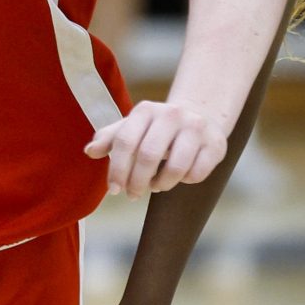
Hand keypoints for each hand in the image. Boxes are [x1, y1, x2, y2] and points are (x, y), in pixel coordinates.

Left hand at [85, 100, 228, 198]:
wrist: (200, 116)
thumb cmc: (157, 128)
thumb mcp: (132, 127)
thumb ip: (110, 138)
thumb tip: (89, 151)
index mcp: (146, 110)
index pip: (126, 141)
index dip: (117, 169)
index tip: (114, 190)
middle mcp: (172, 114)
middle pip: (149, 155)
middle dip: (137, 182)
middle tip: (132, 195)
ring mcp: (196, 128)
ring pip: (176, 168)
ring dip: (161, 184)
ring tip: (156, 186)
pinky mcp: (215, 143)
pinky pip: (197, 173)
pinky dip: (185, 181)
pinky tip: (180, 176)